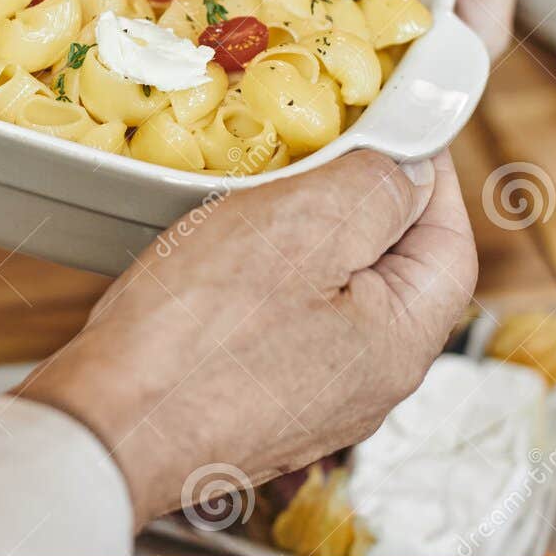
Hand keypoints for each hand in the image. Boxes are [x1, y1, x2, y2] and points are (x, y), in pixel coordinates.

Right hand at [16, 150, 475, 524]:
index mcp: (400, 343)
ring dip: (303, 239)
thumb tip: (412, 169)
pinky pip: (282, 323)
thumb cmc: (195, 335)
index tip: (394, 125)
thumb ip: (375, 188)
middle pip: (391, 267)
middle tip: (314, 150)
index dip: (427, 173)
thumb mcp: (300, 229)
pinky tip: (220, 260)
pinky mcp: (256, 404)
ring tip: (256, 199)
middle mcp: (368, 384)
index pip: (449, 240)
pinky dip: (264, 278)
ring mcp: (311, 401)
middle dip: (360, 201)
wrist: (106, 429)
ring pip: (332, 293)